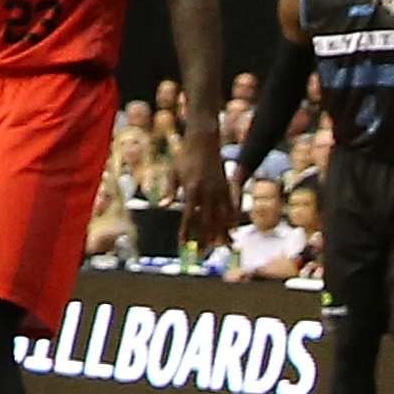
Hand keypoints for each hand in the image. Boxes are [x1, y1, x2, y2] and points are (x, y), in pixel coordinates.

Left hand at [178, 130, 234, 251]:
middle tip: (199, 253)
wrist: (203, 140)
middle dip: (203, 239)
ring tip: (218, 247)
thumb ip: (168, 190)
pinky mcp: (226, 186)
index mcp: (191, 188)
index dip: (185, 232)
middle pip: (206, 221)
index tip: (182, 244)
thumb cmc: (184, 156)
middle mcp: (206, 191)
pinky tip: (231, 230)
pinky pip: (231, 207)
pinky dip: (231, 220)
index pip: (187, 216)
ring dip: (220, 233)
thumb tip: (162, 206)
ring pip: (222, 217)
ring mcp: (219, 189)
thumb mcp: (173, 171)